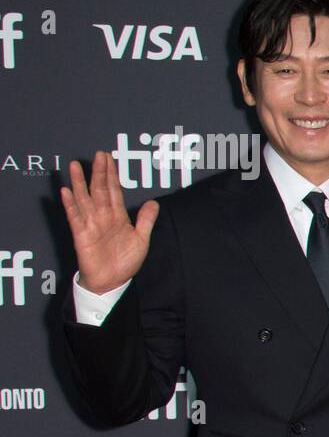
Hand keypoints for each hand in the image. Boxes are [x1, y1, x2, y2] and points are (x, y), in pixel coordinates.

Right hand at [60, 151, 158, 293]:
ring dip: (80, 182)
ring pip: (84, 199)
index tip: (109, 158)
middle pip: (100, 190)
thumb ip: (145, 220)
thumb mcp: (141, 239)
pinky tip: (66, 191)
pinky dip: (70, 204)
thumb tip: (153, 202)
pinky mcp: (81, 235)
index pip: (114, 190)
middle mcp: (102, 217)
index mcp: (117, 216)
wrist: (112, 282)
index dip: (112, 174)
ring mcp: (91, 224)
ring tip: (76, 165)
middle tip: (99, 154)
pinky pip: (75, 217)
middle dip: (99, 172)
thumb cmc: (125, 261)